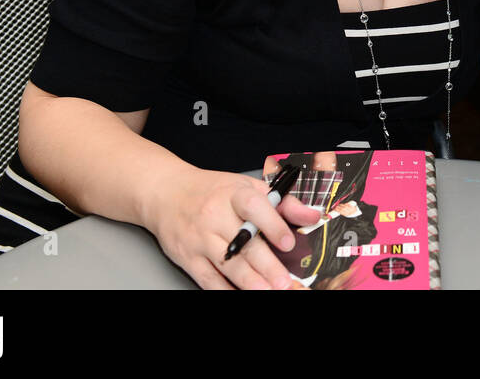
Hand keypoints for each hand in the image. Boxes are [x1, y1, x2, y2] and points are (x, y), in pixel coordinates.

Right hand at [145, 165, 320, 289]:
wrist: (166, 193)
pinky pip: (208, 278)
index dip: (273, 225)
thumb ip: (282, 201)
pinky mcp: (188, 257)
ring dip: (249, 282)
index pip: (254, 207)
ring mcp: (200, 238)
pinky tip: (239, 294)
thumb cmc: (212, 190)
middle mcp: (215, 216)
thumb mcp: (247, 186)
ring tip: (267, 291)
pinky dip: (224, 290)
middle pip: (243, 243)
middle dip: (266, 265)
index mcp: (233, 194)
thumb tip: (312, 215)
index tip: (288, 242)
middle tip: (284, 282)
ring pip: (227, 264)